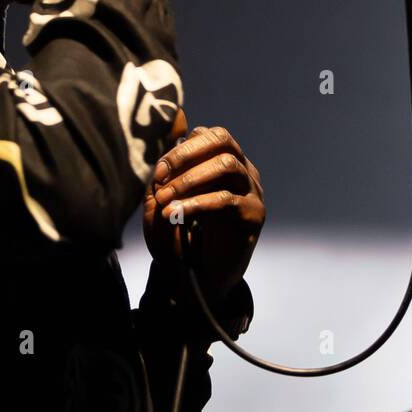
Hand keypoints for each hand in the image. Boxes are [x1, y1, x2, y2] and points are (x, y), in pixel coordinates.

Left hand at [143, 121, 264, 301]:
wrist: (198, 279)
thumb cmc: (180, 236)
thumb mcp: (165, 199)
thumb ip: (166, 172)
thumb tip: (170, 132)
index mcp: (224, 163)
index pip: (208, 135)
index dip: (180, 148)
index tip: (158, 171)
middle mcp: (243, 171)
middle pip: (222, 140)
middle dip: (186, 154)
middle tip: (161, 176)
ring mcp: (252, 192)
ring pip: (227, 165)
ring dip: (189, 179)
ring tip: (165, 198)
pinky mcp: (253, 215)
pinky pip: (226, 199)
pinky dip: (196, 203)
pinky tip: (175, 213)